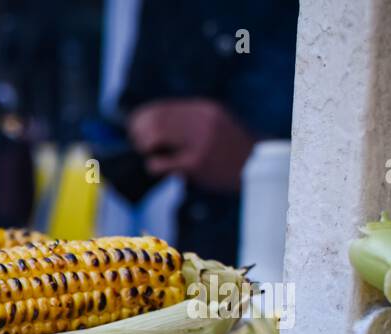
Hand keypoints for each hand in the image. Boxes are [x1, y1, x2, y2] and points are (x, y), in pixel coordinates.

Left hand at [127, 98, 256, 191]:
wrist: (255, 165)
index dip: (142, 117)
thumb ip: (187, 120)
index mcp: (203, 110)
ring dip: (144, 146)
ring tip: (148, 153)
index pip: (161, 108)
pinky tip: (157, 167)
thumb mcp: (213, 123)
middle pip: (155, 120)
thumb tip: (151, 123)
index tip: (135, 127)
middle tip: (138, 142)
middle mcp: (201, 122)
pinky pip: (161, 163)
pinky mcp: (196, 163)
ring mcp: (199, 142)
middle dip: (139, 131)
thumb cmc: (229, 147)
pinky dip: (153, 165)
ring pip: (155, 137)